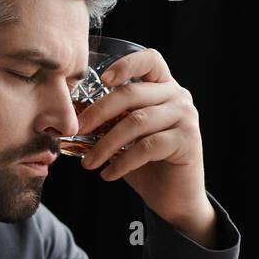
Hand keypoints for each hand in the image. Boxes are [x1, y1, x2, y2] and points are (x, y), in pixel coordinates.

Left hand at [76, 48, 207, 222]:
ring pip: (137, 122)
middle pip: (133, 93)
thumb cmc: (147, 165)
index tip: (102, 79)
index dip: (126, 64)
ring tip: (88, 164)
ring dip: (105, 144)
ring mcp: (185, 117)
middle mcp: (178, 97)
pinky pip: (147, 147)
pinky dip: (122, 163)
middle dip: (99, 112)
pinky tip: (108, 175)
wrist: (174, 198)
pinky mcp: (187, 141)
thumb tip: (72, 121)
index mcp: (163, 88)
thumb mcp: (126, 138)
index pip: (150, 60)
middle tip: (76, 130)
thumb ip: (111, 123)